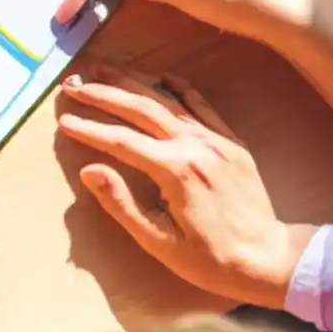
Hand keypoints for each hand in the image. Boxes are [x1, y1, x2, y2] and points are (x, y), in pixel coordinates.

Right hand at [58, 63, 315, 308]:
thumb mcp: (159, 242)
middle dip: (103, 94)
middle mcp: (197, 147)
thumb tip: (89, 170)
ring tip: (102, 70)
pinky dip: (179, 89)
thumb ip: (121, 204)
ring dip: (132, 83)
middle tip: (73, 84)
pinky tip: (161, 76)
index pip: (121, 141)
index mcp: (176, 172)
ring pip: (166, 102)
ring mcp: (217, 141)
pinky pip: (201, 106)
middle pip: (141, 110)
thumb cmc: (210, 260)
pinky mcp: (231, 143)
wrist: (269, 260)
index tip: (63, 119)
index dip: (90, 129)